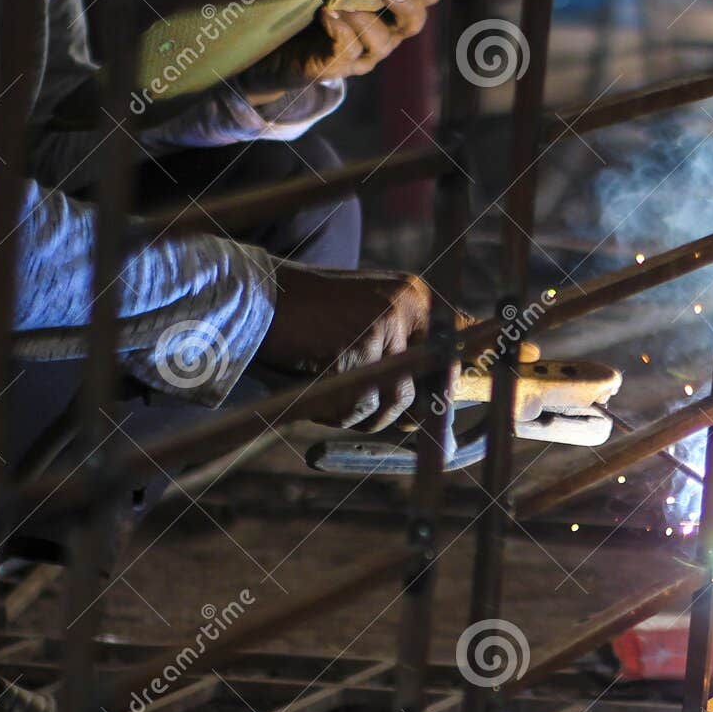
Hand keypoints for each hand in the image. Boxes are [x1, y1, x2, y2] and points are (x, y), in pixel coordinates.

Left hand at [242, 0, 442, 96]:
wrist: (278, 45)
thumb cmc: (311, 4)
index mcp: (394, 8)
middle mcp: (388, 33)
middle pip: (415, 21)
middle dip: (406, 1)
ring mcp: (366, 54)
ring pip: (381, 39)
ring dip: (361, 13)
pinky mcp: (340, 66)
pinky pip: (349, 49)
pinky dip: (339, 27)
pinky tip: (326, 12)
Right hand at [255, 263, 430, 430]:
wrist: (257, 295)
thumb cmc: (308, 315)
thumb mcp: (365, 318)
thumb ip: (400, 348)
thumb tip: (436, 401)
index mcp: (415, 295)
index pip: (456, 347)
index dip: (446, 384)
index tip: (437, 409)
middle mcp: (407, 305)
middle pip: (424, 384)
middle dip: (399, 411)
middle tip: (381, 416)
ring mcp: (384, 325)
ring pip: (392, 402)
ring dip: (359, 413)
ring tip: (330, 395)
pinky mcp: (358, 347)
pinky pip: (357, 405)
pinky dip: (334, 411)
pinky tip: (315, 389)